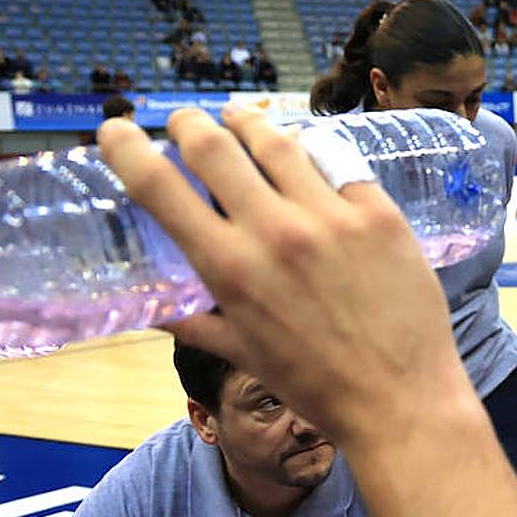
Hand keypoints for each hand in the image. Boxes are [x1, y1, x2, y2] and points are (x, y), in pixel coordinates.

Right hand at [97, 108, 473, 440]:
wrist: (400, 399)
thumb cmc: (316, 384)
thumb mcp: (241, 353)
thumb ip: (193, 321)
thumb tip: (152, 307)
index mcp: (230, 268)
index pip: (159, 187)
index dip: (126, 148)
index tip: (116, 131)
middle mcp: (275, 232)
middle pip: (214, 146)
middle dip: (190, 124)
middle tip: (185, 120)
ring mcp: (331, 216)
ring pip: (277, 140)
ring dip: (248, 122)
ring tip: (238, 117)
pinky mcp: (379, 212)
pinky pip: (337, 159)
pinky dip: (311, 147)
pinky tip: (304, 145)